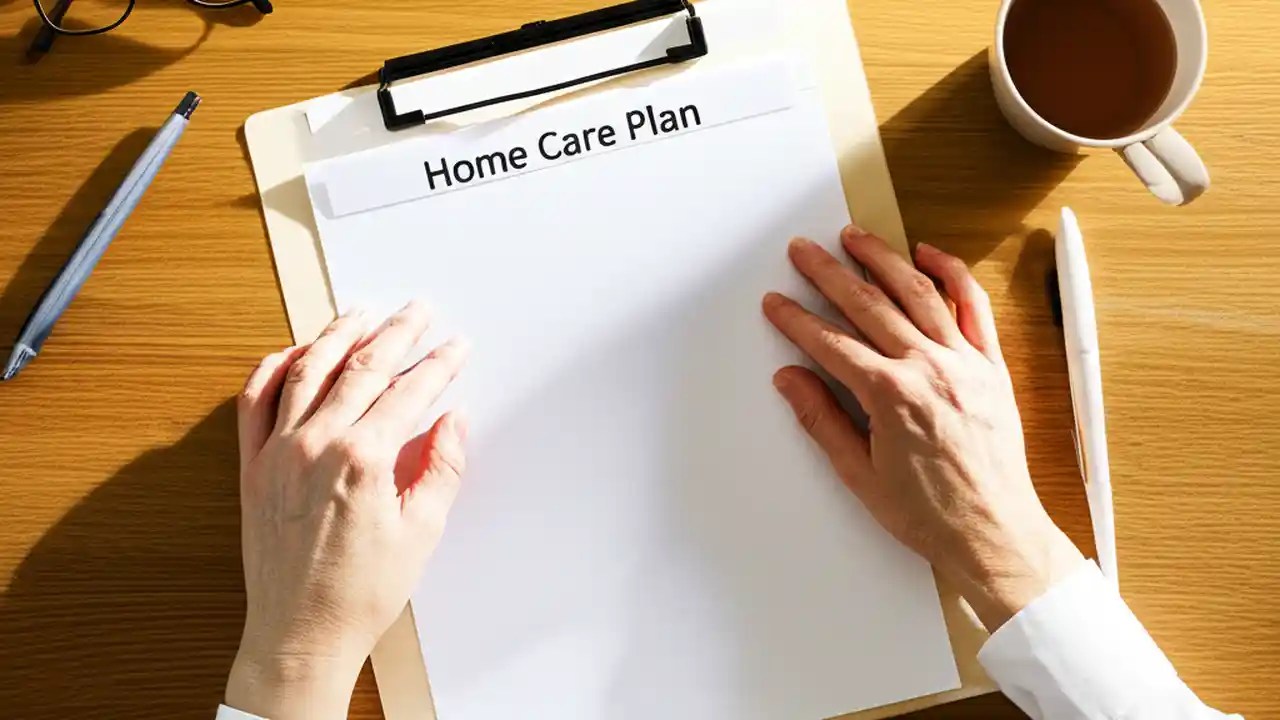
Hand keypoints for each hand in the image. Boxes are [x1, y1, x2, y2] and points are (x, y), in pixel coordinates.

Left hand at [226, 302, 468, 719]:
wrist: (301, 634)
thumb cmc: (359, 593)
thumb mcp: (421, 531)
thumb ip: (441, 467)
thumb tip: (452, 422)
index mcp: (362, 459)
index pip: (410, 391)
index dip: (439, 363)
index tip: (455, 347)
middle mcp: (315, 444)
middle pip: (362, 367)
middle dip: (397, 332)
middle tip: (418, 311)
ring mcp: (277, 451)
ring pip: (308, 369)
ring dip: (339, 334)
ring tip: (362, 313)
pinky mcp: (253, 467)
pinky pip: (255, 400)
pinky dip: (274, 368)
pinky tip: (295, 351)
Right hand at [763, 227, 1083, 631]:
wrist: (994, 533)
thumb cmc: (932, 514)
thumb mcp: (860, 475)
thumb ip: (823, 419)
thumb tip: (791, 380)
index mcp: (891, 396)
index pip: (830, 342)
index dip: (796, 319)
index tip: (777, 303)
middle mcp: (928, 369)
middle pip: (867, 305)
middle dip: (829, 273)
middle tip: (803, 252)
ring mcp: (964, 363)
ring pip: (917, 292)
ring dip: (882, 258)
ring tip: (855, 237)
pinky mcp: (991, 367)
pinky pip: (972, 306)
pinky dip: (952, 273)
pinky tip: (929, 255)